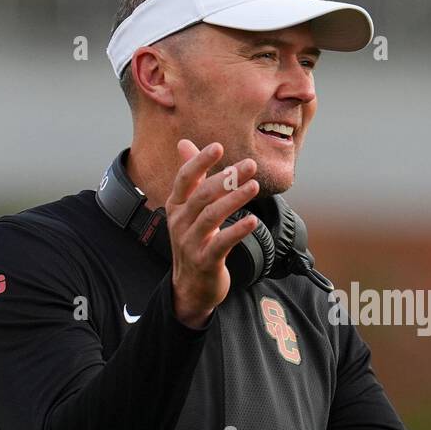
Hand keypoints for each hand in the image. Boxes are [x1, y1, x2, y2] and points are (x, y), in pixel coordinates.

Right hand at [166, 139, 262, 328]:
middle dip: (226, 178)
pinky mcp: (205, 261)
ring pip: (212, 216)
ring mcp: (190, 243)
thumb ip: (191, 177)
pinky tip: (253, 221)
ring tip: (254, 186)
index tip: (218, 147)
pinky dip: (237, 230)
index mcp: (176, 206)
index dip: (199, 162)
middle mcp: (180, 222)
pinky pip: (222, 243)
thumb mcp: (187, 209)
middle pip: (202, 195)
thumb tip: (184, 143)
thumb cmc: (193, 240)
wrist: (190, 286)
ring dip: (234, 199)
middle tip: (249, 165)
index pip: (184, 179)